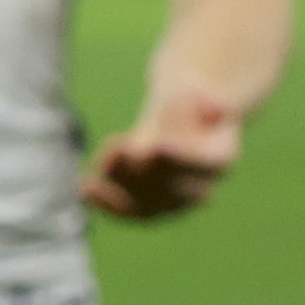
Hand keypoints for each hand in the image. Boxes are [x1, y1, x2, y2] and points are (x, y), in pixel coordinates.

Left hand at [84, 81, 243, 219]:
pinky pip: (126, 211)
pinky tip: (84, 189)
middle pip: (174, 188)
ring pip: (146, 204)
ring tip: (103, 157)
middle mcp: (201, 188)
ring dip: (119, 183)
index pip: (205, 163)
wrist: (178, 122)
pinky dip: (104, 203)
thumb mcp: (200, 93)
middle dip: (145, 170)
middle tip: (121, 147)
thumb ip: (208, 100)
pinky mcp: (146, 207)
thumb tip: (214, 108)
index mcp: (221, 157)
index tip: (158, 145)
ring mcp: (173, 203)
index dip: (183, 158)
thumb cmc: (188, 104)